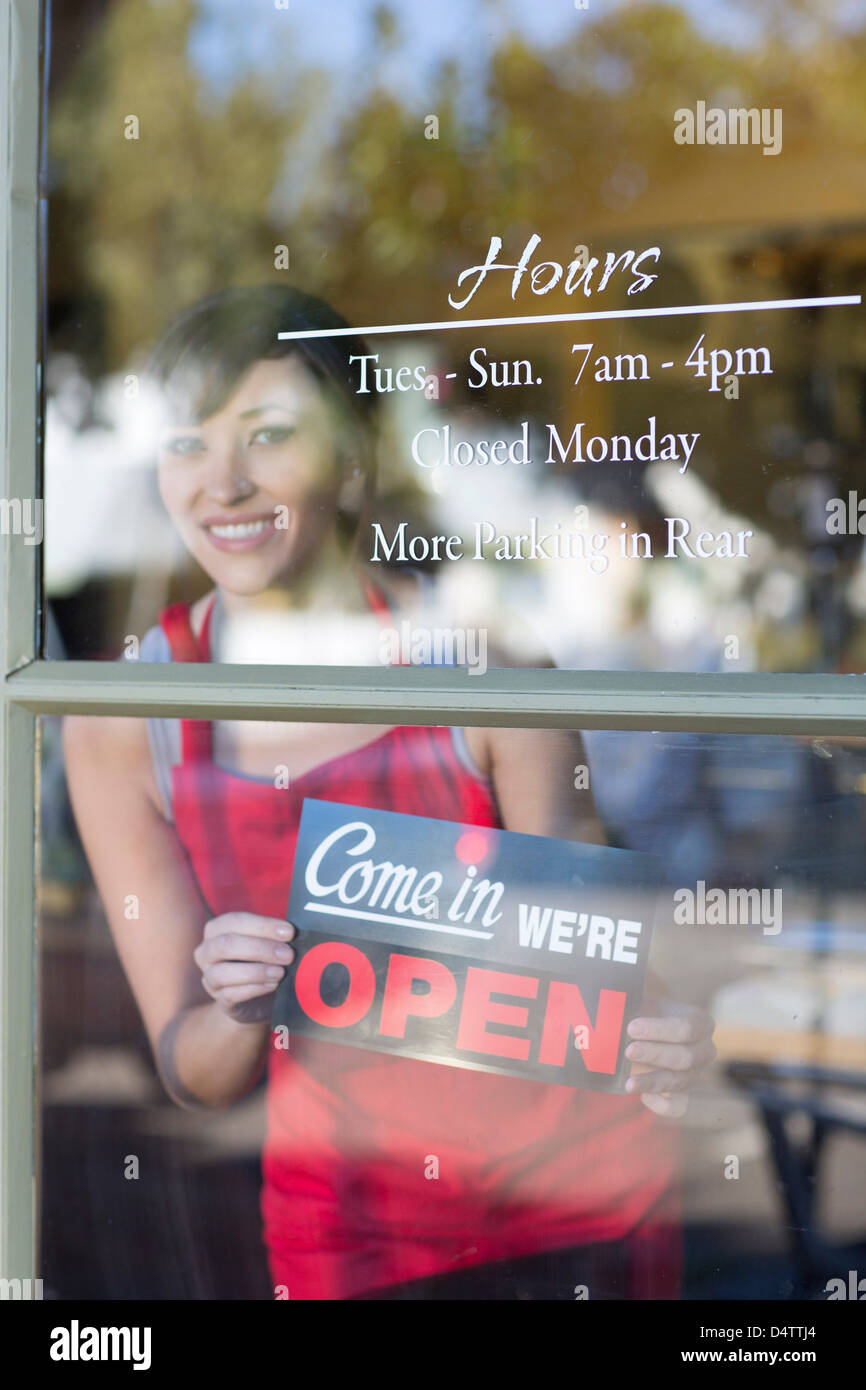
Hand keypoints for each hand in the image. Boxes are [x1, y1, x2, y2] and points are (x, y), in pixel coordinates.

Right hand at [193, 911, 295, 1023]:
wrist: (257, 999)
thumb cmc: (262, 961)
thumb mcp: (267, 944)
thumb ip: (275, 936)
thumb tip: (294, 933)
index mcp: (217, 930)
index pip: (235, 921)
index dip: (263, 925)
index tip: (289, 932)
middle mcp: (206, 952)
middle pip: (226, 944)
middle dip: (260, 948)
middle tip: (288, 954)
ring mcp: (209, 979)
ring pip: (222, 972)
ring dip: (256, 971)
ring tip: (281, 972)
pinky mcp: (220, 1001)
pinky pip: (230, 995)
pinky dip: (254, 989)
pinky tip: (272, 985)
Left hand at [624, 997, 715, 1117]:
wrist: (646, 1025)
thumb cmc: (645, 1010)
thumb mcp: (642, 1000)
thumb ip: (631, 1002)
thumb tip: (611, 1005)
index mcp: (700, 1023)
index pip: (687, 1028)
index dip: (659, 1030)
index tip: (631, 1027)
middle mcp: (704, 1050)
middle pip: (686, 1057)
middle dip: (655, 1054)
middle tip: (628, 1050)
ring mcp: (695, 1074)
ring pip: (680, 1082)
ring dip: (652, 1082)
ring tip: (628, 1083)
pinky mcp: (682, 1093)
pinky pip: (678, 1107)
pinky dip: (662, 1106)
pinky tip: (643, 1097)